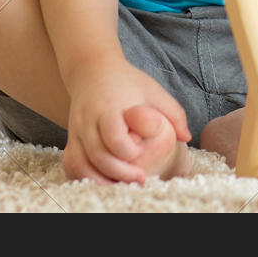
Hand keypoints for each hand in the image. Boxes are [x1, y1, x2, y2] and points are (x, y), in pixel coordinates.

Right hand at [62, 58, 191, 183]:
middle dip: (119, 172)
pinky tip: (103, 180)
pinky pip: (71, 164)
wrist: (92, 70)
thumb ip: (173, 112)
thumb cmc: (128, 82)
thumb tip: (186, 137)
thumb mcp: (153, 91)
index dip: (128, 150)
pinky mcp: (72, 139)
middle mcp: (89, 120)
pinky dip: (83, 176)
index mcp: (109, 107)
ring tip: (122, 185)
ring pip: (80, 163)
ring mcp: (77, 131)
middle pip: (97, 154)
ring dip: (100, 179)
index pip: (113, 136)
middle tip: (140, 178)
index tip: (140, 152)